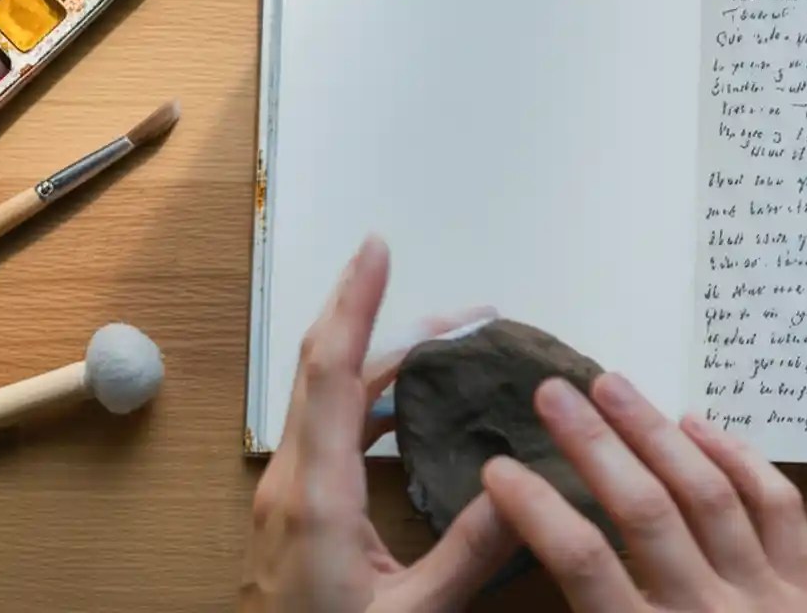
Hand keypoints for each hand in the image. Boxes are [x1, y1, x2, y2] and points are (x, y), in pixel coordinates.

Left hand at [241, 235, 516, 611]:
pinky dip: (373, 403)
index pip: (331, 373)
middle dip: (382, 318)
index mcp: (316, 495)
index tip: (377, 249)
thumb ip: (466, 557)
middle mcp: (292, 478)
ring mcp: (288, 490)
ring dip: (385, 362)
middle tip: (461, 308)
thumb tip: (518, 488)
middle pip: (329, 370)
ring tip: (455, 349)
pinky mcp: (295, 506)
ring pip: (330, 399)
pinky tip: (416, 409)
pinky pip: (331, 430)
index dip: (355, 304)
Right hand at [481, 374, 806, 611]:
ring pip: (709, 494)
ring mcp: (768, 599)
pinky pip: (779, 505)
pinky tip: (697, 422)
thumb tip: (539, 553)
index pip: (581, 564)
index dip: (535, 510)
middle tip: (551, 391)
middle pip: (645, 511)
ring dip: (655, 431)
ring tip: (611, 384)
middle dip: (593, 444)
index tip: (497, 468)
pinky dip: (740, 456)